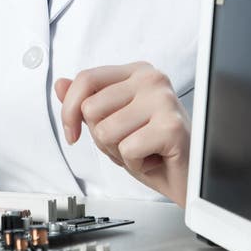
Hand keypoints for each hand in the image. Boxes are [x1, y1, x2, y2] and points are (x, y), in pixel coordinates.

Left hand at [55, 62, 190, 206]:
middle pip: (91, 108)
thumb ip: (87, 102)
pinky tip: (154, 159)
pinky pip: (127, 150)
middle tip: (129, 142)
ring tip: (143, 150)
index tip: (72, 134)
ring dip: (120, 153)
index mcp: (136, 71)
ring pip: (106, 131)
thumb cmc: (154, 149)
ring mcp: (163, 99)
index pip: (86, 78)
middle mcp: (151, 78)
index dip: (69, 110)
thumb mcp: (113, 123)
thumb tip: (60, 84)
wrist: (190, 178)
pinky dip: (136, 165)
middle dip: (102, 138)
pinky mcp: (171, 126)